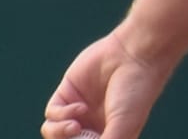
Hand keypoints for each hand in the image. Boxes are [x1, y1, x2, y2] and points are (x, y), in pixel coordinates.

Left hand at [41, 32, 169, 138]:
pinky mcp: (67, 93)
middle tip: (78, 134)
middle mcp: (92, 125)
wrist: (134, 56)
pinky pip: (51, 114)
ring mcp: (78, 110)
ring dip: (59, 133)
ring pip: (53, 132)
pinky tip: (79, 107)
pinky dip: (61, 114)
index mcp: (108, 136)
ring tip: (74, 126)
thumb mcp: (122, 127)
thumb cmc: (136, 93)